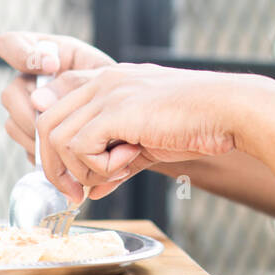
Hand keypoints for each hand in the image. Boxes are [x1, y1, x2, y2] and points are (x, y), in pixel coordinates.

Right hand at [0, 31, 123, 200]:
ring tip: (68, 145)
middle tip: (58, 125)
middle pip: (11, 95)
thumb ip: (75, 82)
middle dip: (33, 115)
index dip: (21, 54)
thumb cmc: (117, 86)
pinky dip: (45, 155)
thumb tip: (37, 100)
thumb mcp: (103, 75)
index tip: (52, 65)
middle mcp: (31, 80)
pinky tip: (68, 158)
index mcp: (45, 53)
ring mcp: (29, 108)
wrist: (128, 113)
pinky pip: (26, 147)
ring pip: (14, 125)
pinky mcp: (35, 134)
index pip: (10, 43)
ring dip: (38, 138)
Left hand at [30, 62, 239, 193]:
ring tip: (113, 174)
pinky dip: (98, 167)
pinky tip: (127, 163)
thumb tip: (91, 193)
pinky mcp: (115, 110)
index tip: (71, 175)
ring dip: (80, 168)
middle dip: (56, 166)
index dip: (55, 144)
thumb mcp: (146, 145)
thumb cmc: (196, 125)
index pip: (55, 104)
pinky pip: (80, 147)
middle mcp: (102, 81)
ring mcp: (107, 92)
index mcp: (109, 82)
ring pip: (57, 138)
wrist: (228, 112)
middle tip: (76, 193)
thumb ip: (116, 164)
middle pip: (46, 123)